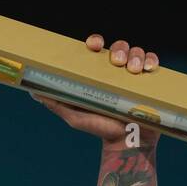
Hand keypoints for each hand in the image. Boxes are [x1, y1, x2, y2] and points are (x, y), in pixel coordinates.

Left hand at [32, 34, 159, 146]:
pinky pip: (153, 62)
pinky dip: (152, 61)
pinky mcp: (150, 81)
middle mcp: (116, 72)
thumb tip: (33, 93)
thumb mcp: (74, 117)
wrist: (125, 143)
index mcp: (97, 75)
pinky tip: (148, 69)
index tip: (94, 45)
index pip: (96, 50)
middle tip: (117, 62)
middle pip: (119, 47)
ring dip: (136, 55)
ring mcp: (133, 75)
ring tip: (134, 70)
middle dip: (119, 49)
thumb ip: (56, 104)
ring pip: (137, 51)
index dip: (95, 42)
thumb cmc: (99, 129)